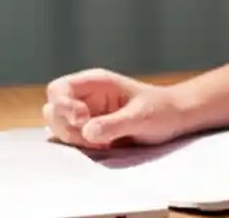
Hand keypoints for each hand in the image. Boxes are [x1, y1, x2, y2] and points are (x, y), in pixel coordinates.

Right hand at [43, 68, 187, 148]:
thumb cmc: (161, 110)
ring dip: (74, 138)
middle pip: (53, 109)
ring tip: (104, 143)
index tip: (82, 120)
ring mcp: (85, 112)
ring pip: (59, 126)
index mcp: (95, 82)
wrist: (175, 118)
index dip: (63, 106)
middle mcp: (86, 95)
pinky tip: (103, 146)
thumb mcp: (141, 116)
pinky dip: (80, 145)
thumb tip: (86, 131)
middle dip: (67, 126)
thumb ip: (114, 123)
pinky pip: (71, 138)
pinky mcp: (89, 129)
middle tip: (95, 138)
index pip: (58, 88)